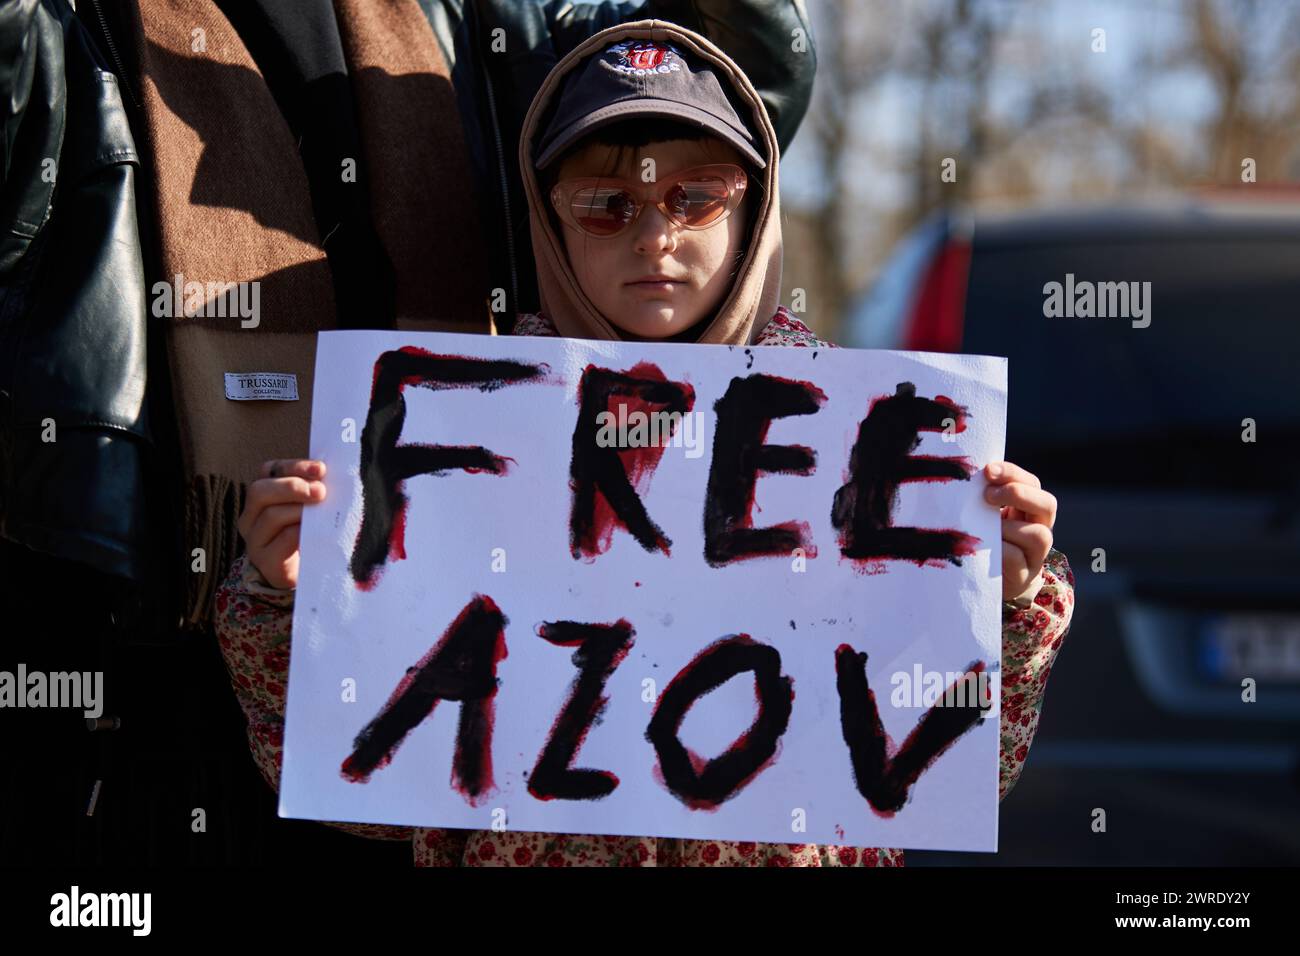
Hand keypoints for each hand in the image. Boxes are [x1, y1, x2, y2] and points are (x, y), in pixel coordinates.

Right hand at [236, 459, 327, 589]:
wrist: (303, 573)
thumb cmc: (306, 534)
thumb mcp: (308, 508)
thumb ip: (312, 491)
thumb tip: (329, 476)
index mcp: (261, 497)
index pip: (269, 470)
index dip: (294, 466)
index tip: (321, 469)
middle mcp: (251, 517)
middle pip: (260, 491)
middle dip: (292, 487)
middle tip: (320, 492)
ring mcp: (255, 540)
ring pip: (271, 515)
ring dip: (299, 509)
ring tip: (320, 510)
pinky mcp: (266, 561)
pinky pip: (282, 540)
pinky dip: (300, 532)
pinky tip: (315, 530)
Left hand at [983, 460, 1056, 602]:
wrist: (987, 582)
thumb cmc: (984, 541)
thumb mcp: (985, 516)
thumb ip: (982, 499)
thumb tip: (960, 476)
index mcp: (1030, 509)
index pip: (1031, 483)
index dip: (1012, 473)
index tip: (987, 470)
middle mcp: (1040, 528)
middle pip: (1047, 504)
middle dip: (1017, 494)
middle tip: (988, 495)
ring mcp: (1035, 554)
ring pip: (1038, 535)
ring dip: (1008, 527)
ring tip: (984, 526)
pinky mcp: (1023, 576)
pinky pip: (1017, 558)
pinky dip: (1000, 549)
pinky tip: (982, 545)